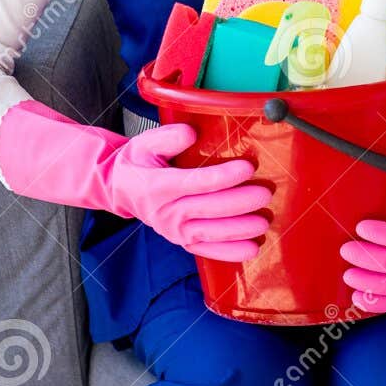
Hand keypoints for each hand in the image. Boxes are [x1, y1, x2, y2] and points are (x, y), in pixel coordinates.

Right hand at [0, 101, 270, 261]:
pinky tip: (252, 249)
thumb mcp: (146, 142)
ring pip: (210, 233)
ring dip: (239, 229)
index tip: (248, 167)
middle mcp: (166, 212)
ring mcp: (173, 230)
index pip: (195, 182)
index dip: (223, 176)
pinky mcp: (181, 241)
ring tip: (263, 222)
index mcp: (158, 186)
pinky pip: (207, 250)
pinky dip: (230, 252)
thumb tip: (192, 133)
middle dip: (239, 202)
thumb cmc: (139, 162)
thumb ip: (169, 137)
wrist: (120, 189)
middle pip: (207, 209)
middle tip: (265, 193)